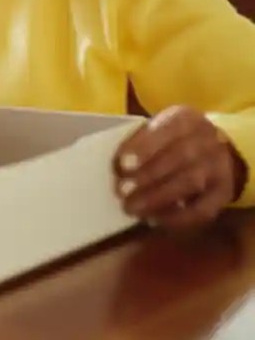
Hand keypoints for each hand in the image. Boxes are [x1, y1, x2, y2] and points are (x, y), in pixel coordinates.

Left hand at [115, 105, 246, 228]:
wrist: (214, 151)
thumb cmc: (171, 140)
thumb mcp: (157, 129)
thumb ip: (139, 142)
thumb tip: (115, 168)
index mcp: (187, 119)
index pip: (168, 129)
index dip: (145, 147)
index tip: (122, 164)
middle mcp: (208, 141)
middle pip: (180, 157)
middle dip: (148, 176)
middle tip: (122, 191)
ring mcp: (220, 168)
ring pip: (190, 183)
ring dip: (158, 198)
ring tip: (132, 208)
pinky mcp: (223, 195)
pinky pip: (202, 210)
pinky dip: (176, 217)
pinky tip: (153, 220)